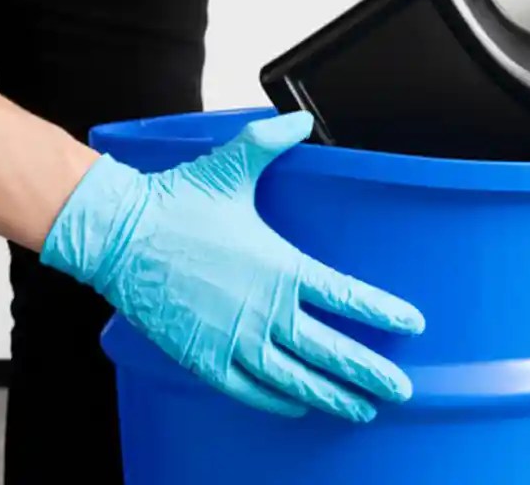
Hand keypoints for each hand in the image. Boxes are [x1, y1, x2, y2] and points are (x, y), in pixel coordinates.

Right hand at [40, 111, 423, 422]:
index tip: (412, 325)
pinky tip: (298, 406)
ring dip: (333, 396)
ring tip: (362, 409)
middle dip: (371, 373)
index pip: (348, 296)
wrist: (117, 235)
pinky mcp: (203, 359)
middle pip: (332, 351)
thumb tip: (301, 120)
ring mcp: (234, 339)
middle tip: (400, 389)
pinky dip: (278, 401)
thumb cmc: (174, 202)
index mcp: (281, 267)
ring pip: (296, 379)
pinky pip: (250, 390)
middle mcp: (264, 310)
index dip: (383, 313)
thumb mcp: (229, 167)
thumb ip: (270, 144)